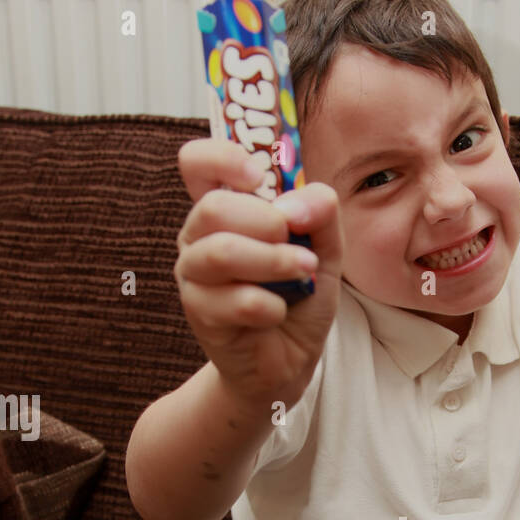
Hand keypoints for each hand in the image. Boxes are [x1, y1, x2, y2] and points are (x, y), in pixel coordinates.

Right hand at [173, 138, 343, 412]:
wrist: (289, 361)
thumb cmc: (299, 299)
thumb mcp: (325, 250)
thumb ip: (321, 213)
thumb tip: (293, 206)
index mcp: (225, 210)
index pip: (197, 163)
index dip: (222, 158)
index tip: (257, 176)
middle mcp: (198, 237)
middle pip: (213, 207)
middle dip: (267, 224)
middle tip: (300, 247)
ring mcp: (193, 275)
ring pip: (220, 252)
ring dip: (274, 262)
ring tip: (301, 274)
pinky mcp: (200, 313)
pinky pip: (238, 300)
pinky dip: (273, 306)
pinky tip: (280, 313)